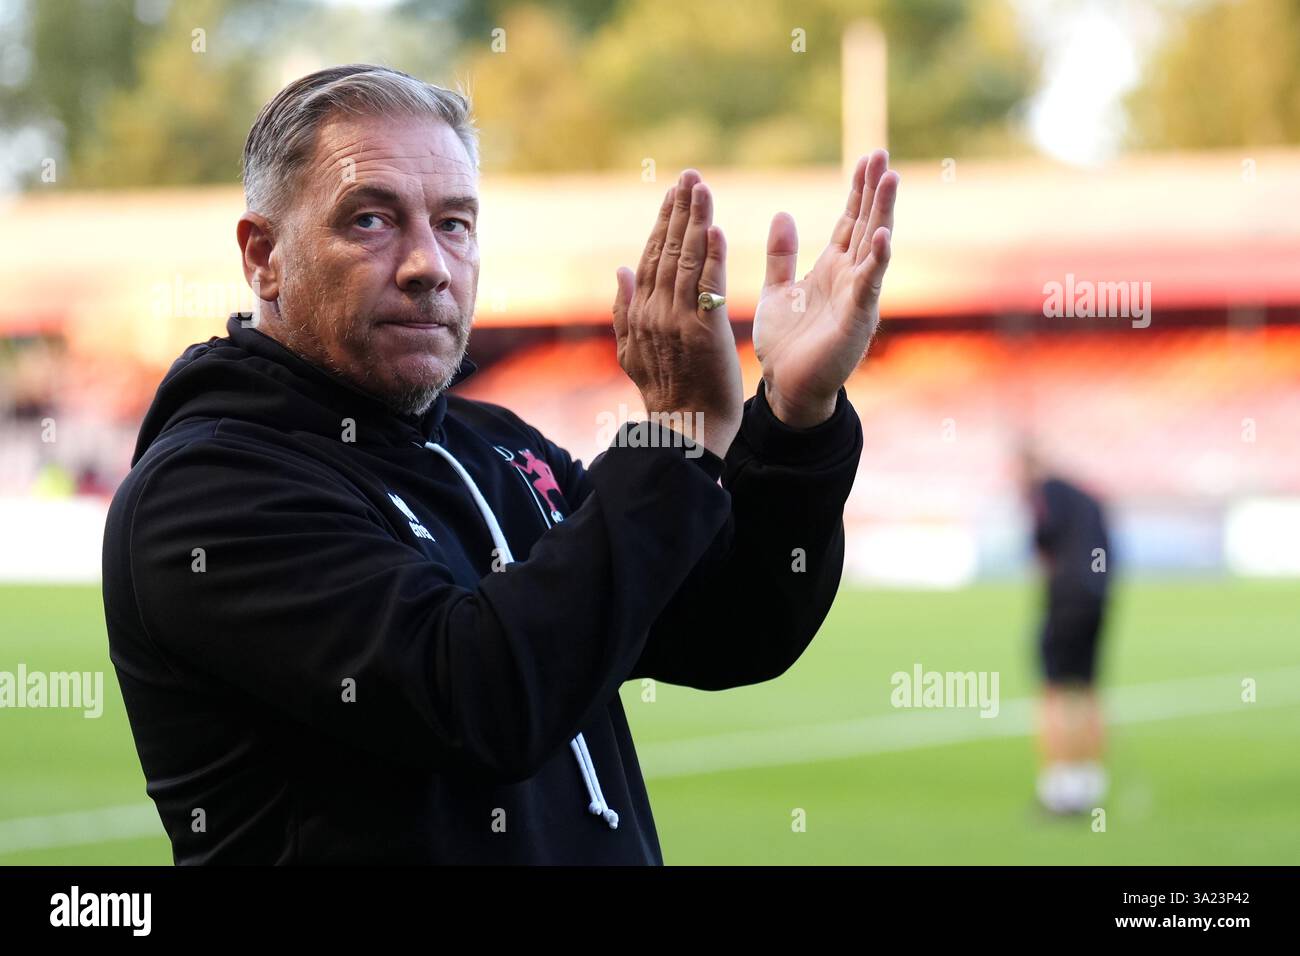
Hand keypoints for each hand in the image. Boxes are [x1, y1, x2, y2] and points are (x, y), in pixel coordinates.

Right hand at [612, 169, 743, 458]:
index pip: (651, 258)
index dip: (663, 223)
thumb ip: (624, 309)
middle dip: (679, 210)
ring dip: (695, 221)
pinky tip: (714, 229)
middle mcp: (655, 312)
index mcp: (639, 314)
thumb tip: (620, 267)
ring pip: (686, 261)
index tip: (674, 194)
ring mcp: (678, 321)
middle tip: (690, 177)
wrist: (683, 430)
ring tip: (702, 189)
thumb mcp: (632, 352)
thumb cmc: (665, 394)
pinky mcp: (704, 332)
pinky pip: (707, 287)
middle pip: (667, 251)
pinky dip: (710, 256)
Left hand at [753, 150, 898, 427]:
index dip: (859, 190)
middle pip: (867, 225)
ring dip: (883, 213)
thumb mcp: (778, 289)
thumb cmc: (786, 344)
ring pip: (874, 247)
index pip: (851, 221)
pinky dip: (877, 261)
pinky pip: (868, 286)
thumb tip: (784, 214)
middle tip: (883, 155)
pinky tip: (884, 235)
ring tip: (890, 180)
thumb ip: (782, 254)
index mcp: (833, 269)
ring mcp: (857, 298)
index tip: (869, 157)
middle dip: (875, 191)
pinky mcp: (855, 320)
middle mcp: (851, 279)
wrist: (787, 388)